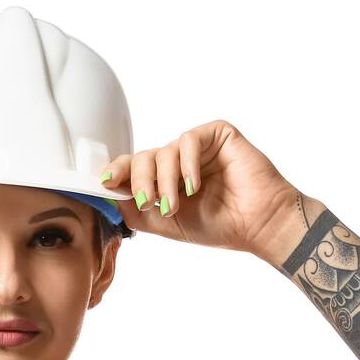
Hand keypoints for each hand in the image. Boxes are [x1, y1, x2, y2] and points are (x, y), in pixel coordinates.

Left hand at [101, 119, 301, 257]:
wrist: (256, 224)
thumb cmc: (218, 225)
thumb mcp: (165, 223)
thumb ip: (134, 209)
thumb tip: (106, 192)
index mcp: (166, 179)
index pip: (133, 168)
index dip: (117, 172)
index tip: (103, 181)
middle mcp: (179, 161)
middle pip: (143, 157)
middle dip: (140, 181)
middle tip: (149, 202)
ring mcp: (198, 147)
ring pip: (164, 151)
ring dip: (165, 181)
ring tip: (175, 204)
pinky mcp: (218, 134)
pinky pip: (189, 140)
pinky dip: (187, 165)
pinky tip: (195, 186)